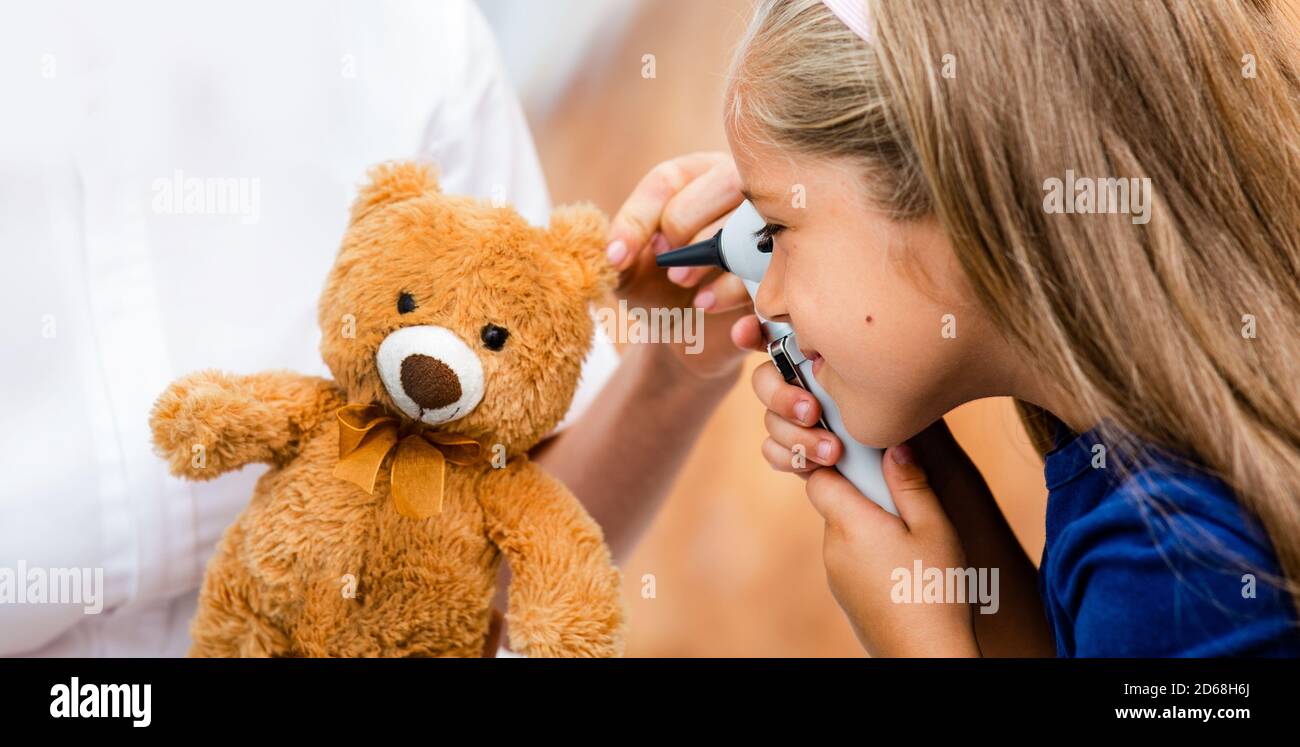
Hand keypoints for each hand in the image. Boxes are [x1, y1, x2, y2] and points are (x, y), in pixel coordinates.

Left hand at [606, 152, 753, 380]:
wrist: (689, 337)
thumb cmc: (658, 291)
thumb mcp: (629, 275)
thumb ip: (617, 259)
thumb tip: (615, 255)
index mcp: (694, 179)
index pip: (668, 180)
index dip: (639, 217)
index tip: (618, 256)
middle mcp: (738, 190)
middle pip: (724, 180)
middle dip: (685, 224)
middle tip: (667, 268)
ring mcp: (768, 223)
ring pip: (752, 214)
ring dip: (712, 252)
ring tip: (685, 287)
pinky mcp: (786, 264)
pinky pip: (772, 263)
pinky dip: (733, 287)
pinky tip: (706, 304)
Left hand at [751, 361, 982, 655]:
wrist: (926, 656)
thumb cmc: (935, 590)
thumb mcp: (934, 527)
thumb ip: (910, 482)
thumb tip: (892, 443)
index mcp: (848, 522)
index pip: (818, 474)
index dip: (834, 458)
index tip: (859, 451)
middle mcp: (832, 546)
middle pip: (834, 500)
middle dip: (862, 490)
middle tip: (900, 494)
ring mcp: (835, 573)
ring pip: (845, 529)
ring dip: (869, 522)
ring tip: (911, 534)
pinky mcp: (845, 593)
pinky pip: (852, 556)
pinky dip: (871, 549)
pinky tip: (904, 562)